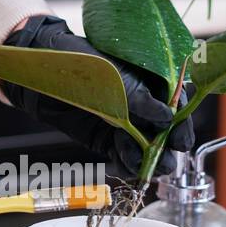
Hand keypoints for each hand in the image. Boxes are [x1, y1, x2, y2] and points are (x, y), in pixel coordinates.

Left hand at [2, 15, 194, 176]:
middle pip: (166, 131)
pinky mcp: (107, 138)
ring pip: (147, 147)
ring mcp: (126, 123)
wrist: (42, 72)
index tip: (180, 142)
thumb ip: (140, 97)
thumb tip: (167, 117)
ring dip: (148, 159)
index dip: (182, 125)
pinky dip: (127, 163)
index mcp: (152, 80)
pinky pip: (123, 155)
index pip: (178, 104)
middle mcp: (143, 104)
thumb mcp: (114, 74)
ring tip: (143, 164)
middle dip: (166, 149)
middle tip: (163, 162)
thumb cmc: (80, 61)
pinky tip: (126, 165)